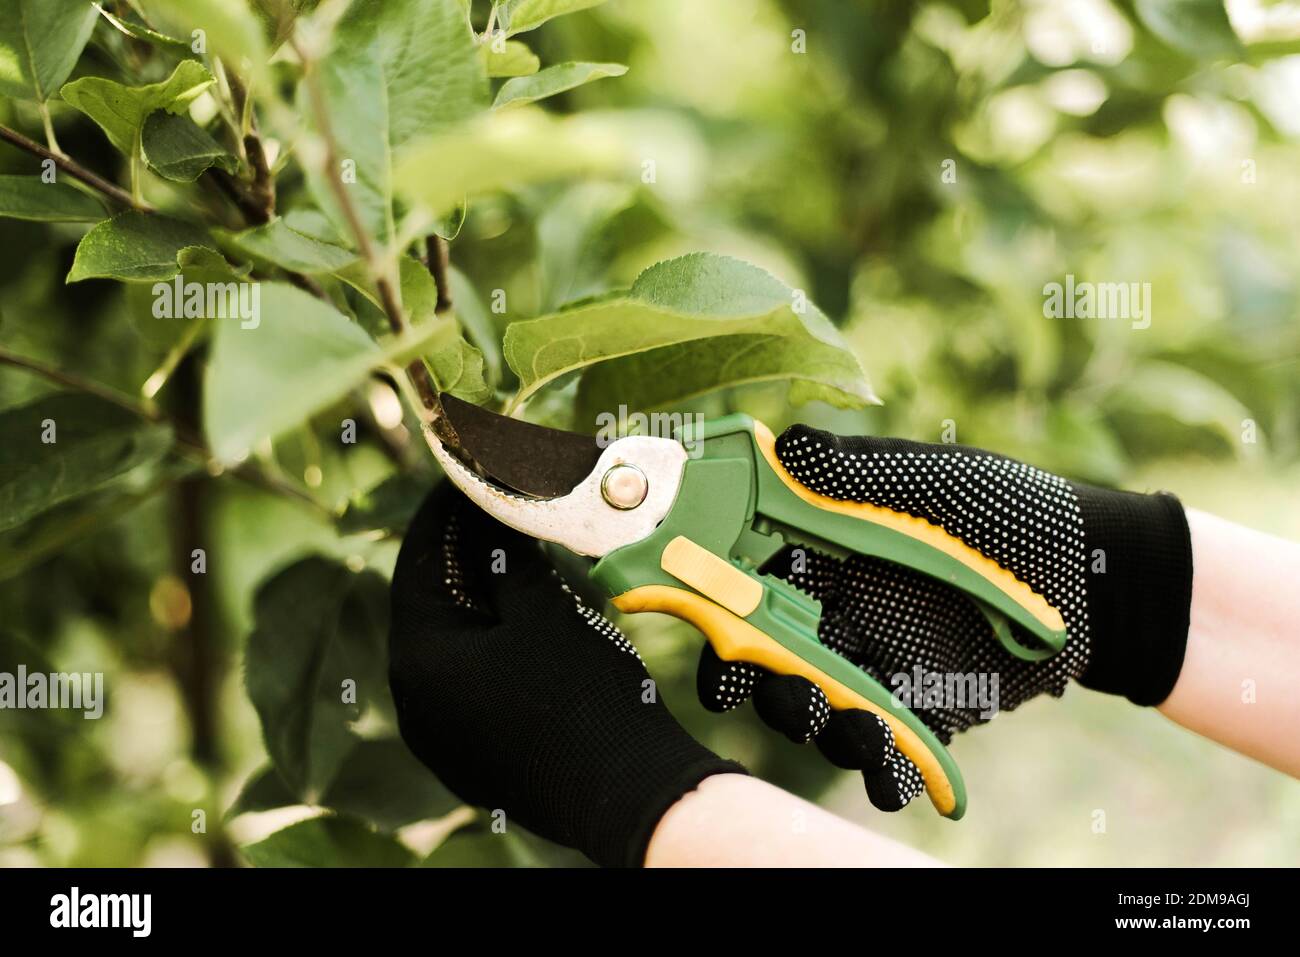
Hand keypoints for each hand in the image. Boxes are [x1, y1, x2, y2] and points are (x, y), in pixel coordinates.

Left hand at [388, 484, 743, 866]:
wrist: (628, 792)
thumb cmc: (582, 695)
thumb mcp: (543, 611)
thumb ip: (507, 558)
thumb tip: (492, 515)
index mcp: (418, 659)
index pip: (416, 562)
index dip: (441, 513)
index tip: (465, 475)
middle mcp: (415, 702)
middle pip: (430, 605)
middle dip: (462, 555)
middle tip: (495, 509)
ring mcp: (443, 737)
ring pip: (453, 647)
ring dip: (479, 599)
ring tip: (515, 556)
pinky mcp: (475, 756)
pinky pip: (471, 683)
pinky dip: (491, 642)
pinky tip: (525, 619)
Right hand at [696, 424, 1193, 810]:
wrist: (1098, 571)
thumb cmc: (1012, 508)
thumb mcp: (934, 481)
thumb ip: (859, 472)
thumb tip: (784, 446)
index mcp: (831, 557)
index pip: (757, 592)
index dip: (730, 622)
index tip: (726, 646)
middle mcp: (845, 616)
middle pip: (780, 665)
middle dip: (776, 691)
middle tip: (796, 696)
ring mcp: (884, 666)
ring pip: (829, 714)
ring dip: (830, 733)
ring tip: (863, 731)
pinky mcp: (930, 711)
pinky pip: (895, 752)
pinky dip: (889, 775)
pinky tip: (899, 776)